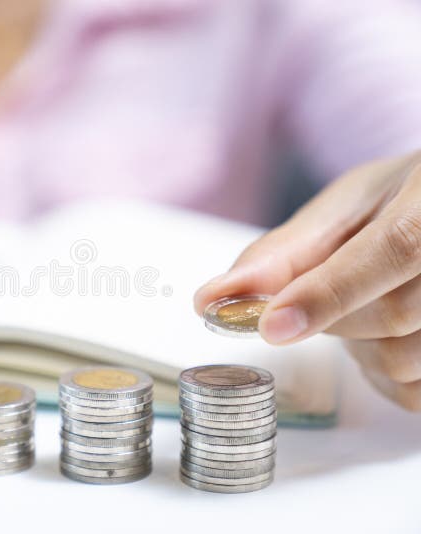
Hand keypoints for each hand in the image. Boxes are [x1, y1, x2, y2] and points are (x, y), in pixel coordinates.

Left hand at [194, 151, 420, 410]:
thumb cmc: (405, 198)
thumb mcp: (350, 206)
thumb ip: (285, 253)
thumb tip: (214, 298)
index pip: (396, 247)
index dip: (330, 292)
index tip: (271, 325)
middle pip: (393, 315)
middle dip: (335, 315)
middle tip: (324, 293)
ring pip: (402, 361)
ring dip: (361, 345)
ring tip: (372, 303)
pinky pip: (413, 393)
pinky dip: (385, 375)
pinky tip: (390, 335)